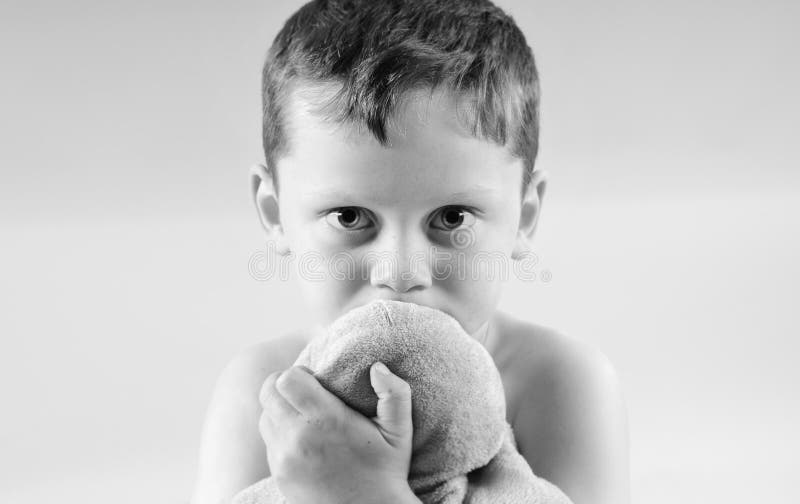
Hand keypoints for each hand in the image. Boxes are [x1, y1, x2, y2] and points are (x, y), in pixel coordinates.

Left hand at [259, 362, 416, 503]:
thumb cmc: (385, 471)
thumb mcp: (399, 431)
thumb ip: (394, 393)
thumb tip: (377, 366)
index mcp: (326, 420)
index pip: (286, 380)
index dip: (298, 373)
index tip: (315, 381)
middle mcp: (298, 438)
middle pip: (268, 392)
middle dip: (283, 386)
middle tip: (305, 392)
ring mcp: (284, 459)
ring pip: (265, 416)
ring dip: (280, 410)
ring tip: (304, 416)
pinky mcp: (279, 475)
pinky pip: (269, 442)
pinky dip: (280, 434)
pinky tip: (304, 440)